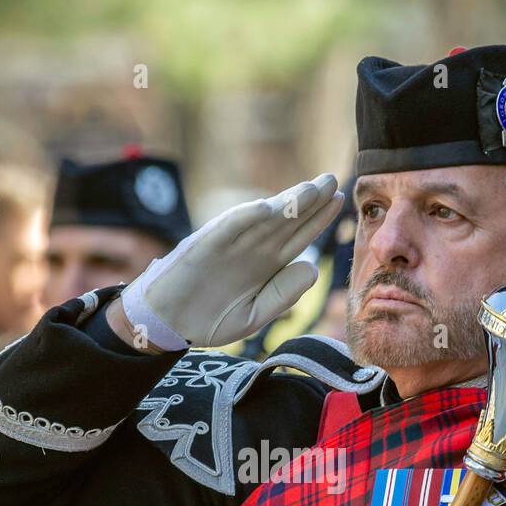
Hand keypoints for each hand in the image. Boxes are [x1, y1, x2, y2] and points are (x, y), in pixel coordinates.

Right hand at [120, 174, 342, 346]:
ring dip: (285, 204)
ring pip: (262, 220)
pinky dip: (244, 218)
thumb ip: (283, 295)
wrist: (168, 324)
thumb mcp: (255, 315)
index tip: (338, 201)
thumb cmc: (210, 319)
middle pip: (285, 221)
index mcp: (265, 264)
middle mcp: (250, 249)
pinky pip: (227, 229)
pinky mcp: (205, 246)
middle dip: (309, 202)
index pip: (297, 236)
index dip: (317, 219)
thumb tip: (312, 268)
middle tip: (331, 180)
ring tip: (310, 189)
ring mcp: (229, 245)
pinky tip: (266, 207)